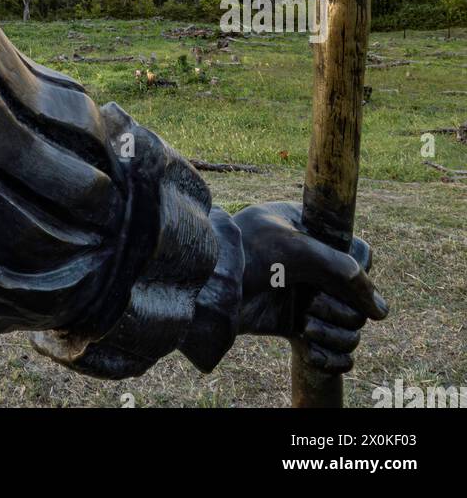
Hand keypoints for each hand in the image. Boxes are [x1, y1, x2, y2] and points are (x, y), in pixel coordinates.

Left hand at [234, 201, 387, 373]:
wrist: (207, 285)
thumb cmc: (248, 253)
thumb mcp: (298, 250)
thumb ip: (344, 272)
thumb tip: (383, 311)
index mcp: (313, 233)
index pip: (360, 256)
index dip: (359, 273)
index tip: (342, 280)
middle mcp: (313, 265)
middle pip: (359, 299)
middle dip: (343, 310)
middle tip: (313, 306)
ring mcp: (304, 295)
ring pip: (350, 328)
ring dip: (336, 335)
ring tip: (307, 329)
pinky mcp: (294, 325)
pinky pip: (334, 350)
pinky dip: (330, 358)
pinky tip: (310, 351)